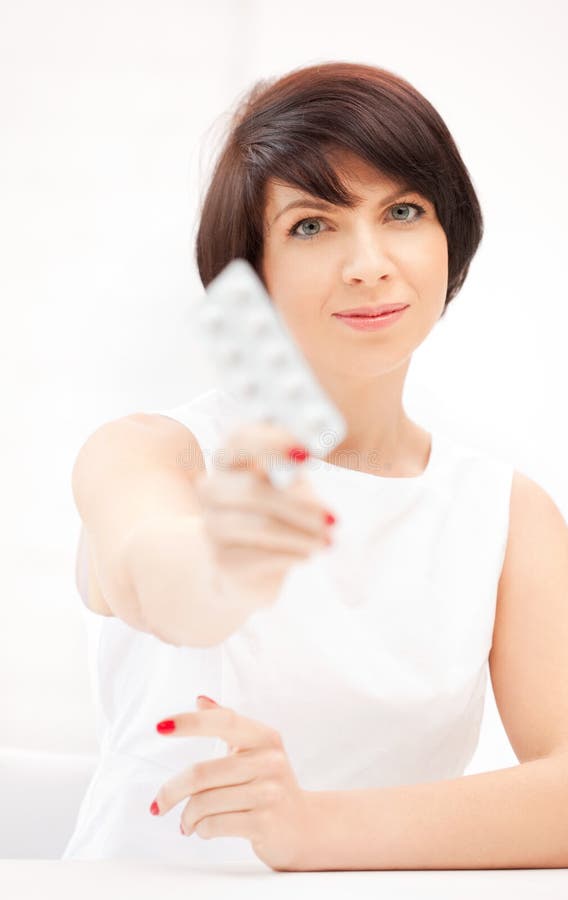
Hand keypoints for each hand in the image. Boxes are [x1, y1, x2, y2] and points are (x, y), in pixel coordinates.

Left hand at [149, 695, 314, 871]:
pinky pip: (214, 825)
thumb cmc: (270, 784)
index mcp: (265, 737)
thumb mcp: (255, 751)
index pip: (224, 720)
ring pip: (204, 803)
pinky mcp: (264, 823)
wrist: (305, 826)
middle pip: (201, 773)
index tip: (160, 727)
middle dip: (171, 792)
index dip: (190, 722)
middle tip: (158, 804)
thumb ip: (228, 724)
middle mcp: (270, 760)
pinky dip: (200, 830)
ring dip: (187, 817)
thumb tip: (200, 700)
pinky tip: (203, 830)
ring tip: (188, 823)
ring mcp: (269, 793)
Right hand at [193, 420, 335, 619]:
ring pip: (261, 526)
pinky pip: (263, 556)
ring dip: (302, 534)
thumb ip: (292, 470)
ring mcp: (212, 526)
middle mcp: (211, 489)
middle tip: (333, 518)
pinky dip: (294, 554)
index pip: (238, 439)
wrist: (248, 566)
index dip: (271, 442)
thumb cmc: (274, 513)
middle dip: (299, 505)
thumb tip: (306, 458)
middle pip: (253, 490)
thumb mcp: (286, 485)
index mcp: (229, 460)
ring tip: (327, 540)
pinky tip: (308, 553)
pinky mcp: (221, 560)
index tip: (307, 454)